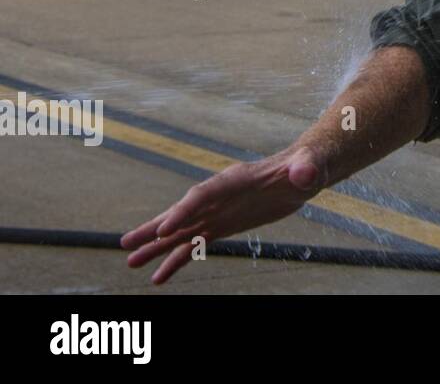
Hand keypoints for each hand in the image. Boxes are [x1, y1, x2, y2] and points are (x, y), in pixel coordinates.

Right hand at [120, 145, 324, 284]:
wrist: (303, 173)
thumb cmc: (307, 166)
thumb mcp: (310, 167)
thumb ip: (306, 170)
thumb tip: (306, 176)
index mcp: (235, 179)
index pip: (202, 196)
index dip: (183, 212)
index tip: (163, 232)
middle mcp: (219, 196)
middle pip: (181, 212)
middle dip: (154, 228)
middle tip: (126, 243)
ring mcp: (218, 212)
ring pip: (182, 232)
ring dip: (156, 247)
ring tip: (131, 262)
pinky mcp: (223, 225)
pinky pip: (195, 244)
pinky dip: (176, 260)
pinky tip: (159, 277)